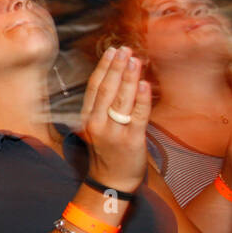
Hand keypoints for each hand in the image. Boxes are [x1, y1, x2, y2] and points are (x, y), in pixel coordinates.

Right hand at [79, 45, 151, 193]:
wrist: (111, 182)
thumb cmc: (107, 153)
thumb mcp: (97, 129)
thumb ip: (102, 108)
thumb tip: (116, 81)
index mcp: (88, 119)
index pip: (95, 88)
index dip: (103, 68)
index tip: (112, 52)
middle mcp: (97, 124)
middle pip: (107, 89)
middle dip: (116, 67)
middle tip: (125, 50)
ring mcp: (114, 132)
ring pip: (121, 99)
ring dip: (128, 77)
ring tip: (135, 59)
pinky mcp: (131, 141)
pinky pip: (137, 116)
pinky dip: (140, 99)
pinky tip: (143, 84)